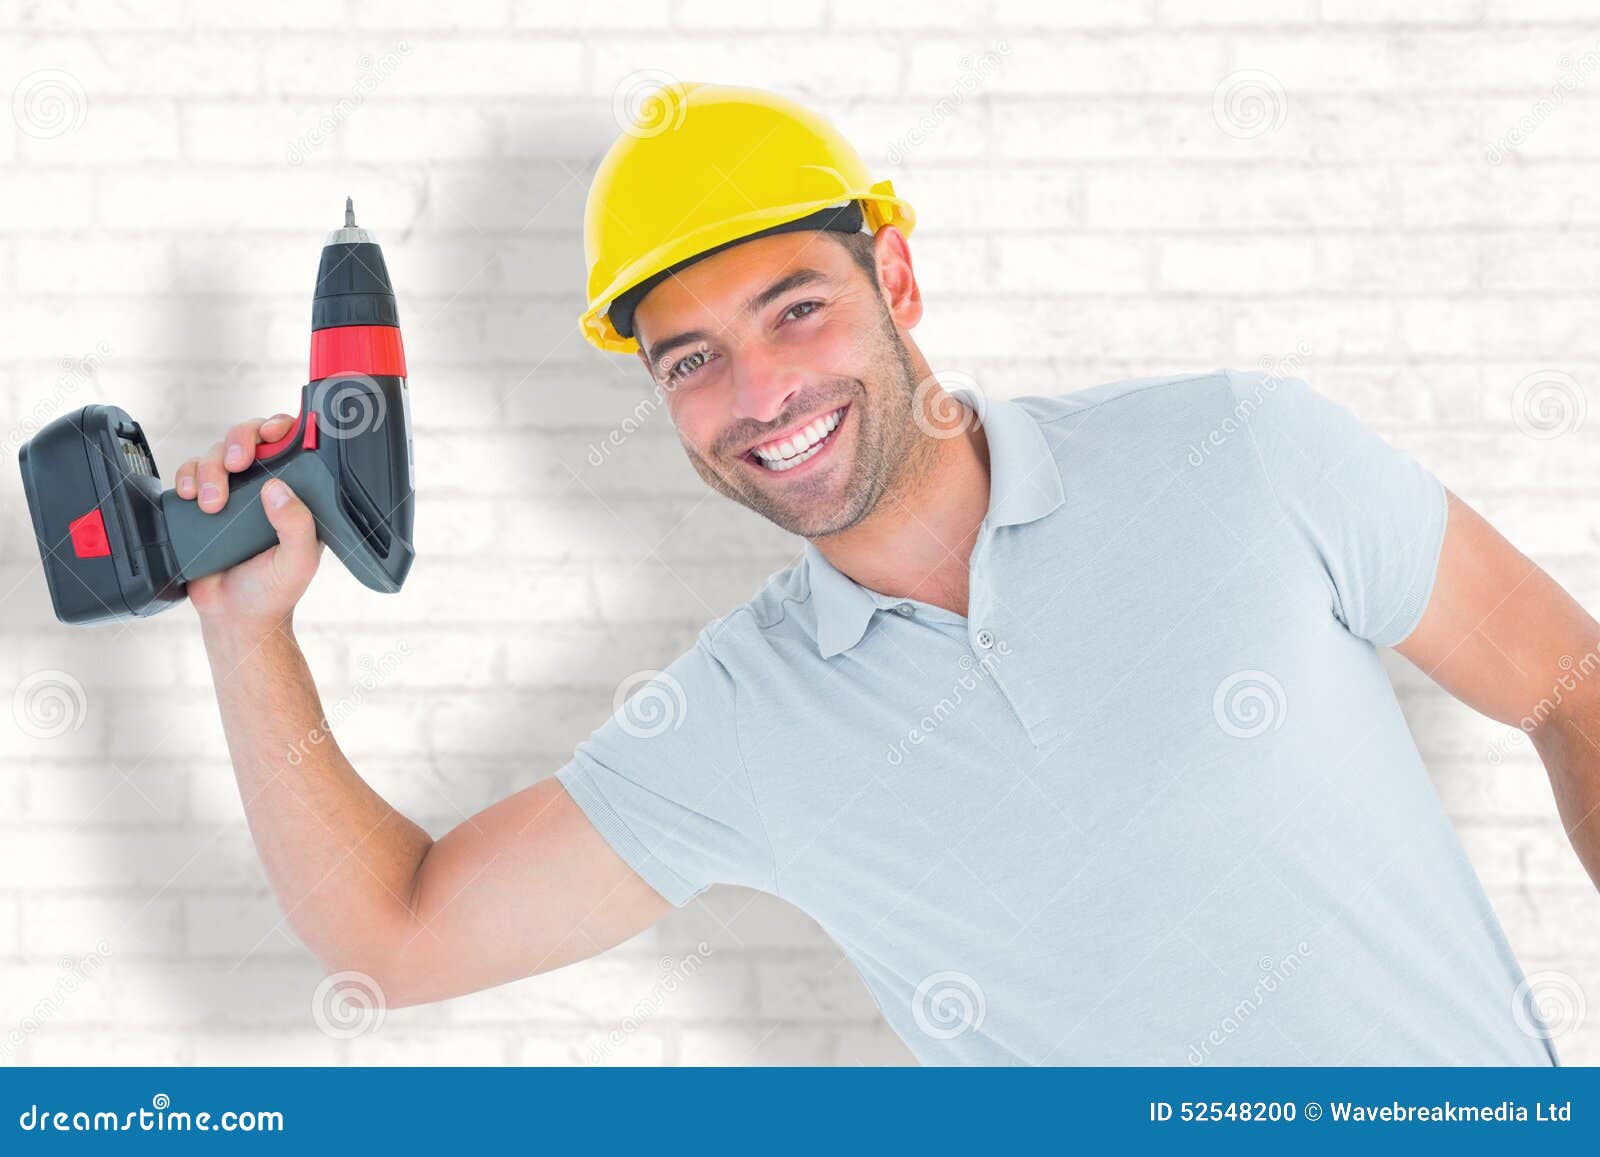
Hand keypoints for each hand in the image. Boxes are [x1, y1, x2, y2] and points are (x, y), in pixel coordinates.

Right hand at [173, 415, 323, 631]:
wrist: (234, 618)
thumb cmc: (274, 590)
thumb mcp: (298, 560)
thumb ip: (296, 524)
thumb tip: (277, 487)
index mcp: (296, 494)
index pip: (292, 445)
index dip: (282, 427)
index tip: (275, 432)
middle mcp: (264, 486)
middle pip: (249, 438)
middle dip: (240, 441)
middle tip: (238, 463)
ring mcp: (232, 493)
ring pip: (216, 453)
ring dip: (210, 469)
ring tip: (212, 505)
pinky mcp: (202, 503)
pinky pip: (190, 472)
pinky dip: (187, 476)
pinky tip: (191, 496)